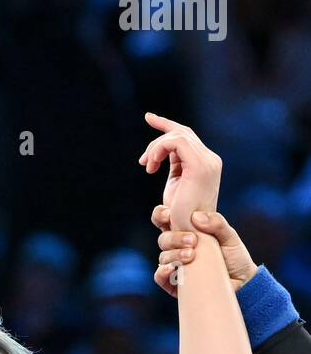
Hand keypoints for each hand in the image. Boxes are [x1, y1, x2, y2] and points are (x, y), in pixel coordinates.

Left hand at [138, 112, 221, 231]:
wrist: (190, 235)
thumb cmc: (180, 217)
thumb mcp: (175, 186)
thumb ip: (174, 167)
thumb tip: (160, 156)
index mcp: (206, 163)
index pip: (187, 137)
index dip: (167, 126)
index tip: (149, 118)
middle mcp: (211, 159)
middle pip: (183, 133)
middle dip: (159, 133)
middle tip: (142, 158)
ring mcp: (207, 162)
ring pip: (177, 136)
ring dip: (155, 148)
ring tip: (146, 167)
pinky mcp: (199, 166)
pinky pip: (176, 143)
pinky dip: (159, 149)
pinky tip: (151, 165)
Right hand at [151, 206, 257, 297]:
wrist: (243, 282)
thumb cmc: (234, 257)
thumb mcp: (229, 236)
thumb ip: (216, 222)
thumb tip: (196, 216)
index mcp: (187, 232)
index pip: (165, 220)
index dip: (161, 215)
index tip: (169, 214)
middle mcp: (178, 248)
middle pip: (164, 239)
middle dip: (174, 238)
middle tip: (192, 240)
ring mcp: (176, 265)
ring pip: (163, 256)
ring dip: (173, 254)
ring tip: (191, 255)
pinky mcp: (174, 284)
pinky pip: (159, 277)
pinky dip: (162, 272)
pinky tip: (173, 269)